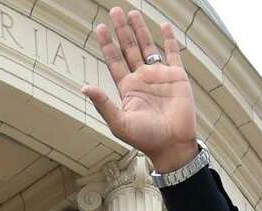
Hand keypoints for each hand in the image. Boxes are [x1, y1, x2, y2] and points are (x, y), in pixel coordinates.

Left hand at [84, 9, 198, 174]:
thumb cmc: (146, 139)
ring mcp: (159, 76)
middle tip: (114, 12)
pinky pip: (172, 53)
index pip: (115, 61)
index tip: (100, 28)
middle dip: (121, 30)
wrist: (172, 145)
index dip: (107, 45)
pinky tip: (163, 26)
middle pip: (129, 48)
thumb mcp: (120, 123)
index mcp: (128, 89)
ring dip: (140, 30)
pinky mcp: (177, 77)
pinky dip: (169, 39)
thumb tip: (84, 87)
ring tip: (131, 13)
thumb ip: (103, 104)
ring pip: (148, 46)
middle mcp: (142, 79)